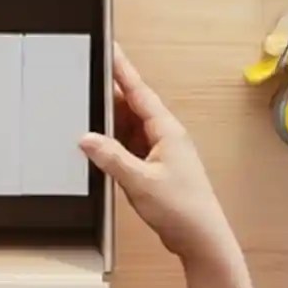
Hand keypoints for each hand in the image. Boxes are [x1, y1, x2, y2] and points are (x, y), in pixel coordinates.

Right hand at [79, 46, 234, 265]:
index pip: (139, 92)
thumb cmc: (182, 208)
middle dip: (109, 96)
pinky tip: (100, 146)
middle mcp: (165, 136)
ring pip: (129, 128)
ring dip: (110, 123)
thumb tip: (87, 138)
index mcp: (166, 130)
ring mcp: (161, 152)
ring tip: (86, 112)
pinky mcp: (156, 168)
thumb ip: (111, 157)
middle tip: (86, 81)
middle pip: (132, 107)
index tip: (110, 49)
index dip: (123, 70)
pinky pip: (130, 146)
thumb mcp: (140, 181)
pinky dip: (114, 143)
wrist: (201, 238)